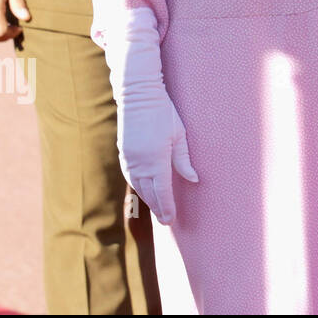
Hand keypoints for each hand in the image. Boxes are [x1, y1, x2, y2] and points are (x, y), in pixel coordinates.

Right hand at [103, 18, 197, 224]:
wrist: (138, 96)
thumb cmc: (163, 113)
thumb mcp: (179, 135)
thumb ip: (184, 160)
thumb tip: (194, 180)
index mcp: (156, 159)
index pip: (163, 191)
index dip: (167, 207)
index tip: (171, 220)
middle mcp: (140, 163)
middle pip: (149, 193)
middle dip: (158, 208)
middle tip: (167, 221)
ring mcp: (129, 159)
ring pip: (138, 186)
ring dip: (148, 199)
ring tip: (158, 210)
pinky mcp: (124, 154)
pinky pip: (131, 177)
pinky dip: (139, 187)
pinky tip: (145, 191)